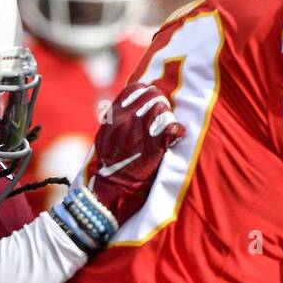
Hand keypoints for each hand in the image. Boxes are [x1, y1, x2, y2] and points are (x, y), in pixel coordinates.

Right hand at [85, 83, 184, 226]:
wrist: (109, 192)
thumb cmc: (107, 168)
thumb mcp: (104, 139)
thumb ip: (114, 121)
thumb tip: (121, 109)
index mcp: (113, 117)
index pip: (134, 89)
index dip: (147, 93)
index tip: (151, 100)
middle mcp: (126, 120)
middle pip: (152, 96)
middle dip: (161, 103)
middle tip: (164, 114)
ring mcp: (140, 132)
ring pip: (163, 109)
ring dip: (168, 117)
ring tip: (167, 128)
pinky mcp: (154, 147)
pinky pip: (173, 128)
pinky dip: (177, 131)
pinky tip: (176, 136)